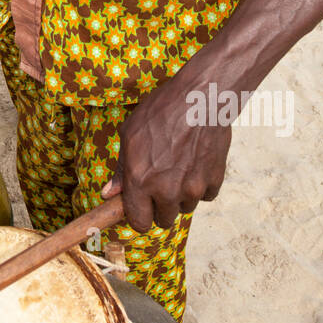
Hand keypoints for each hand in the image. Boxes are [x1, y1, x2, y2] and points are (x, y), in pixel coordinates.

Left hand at [101, 74, 231, 232]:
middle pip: (164, 220)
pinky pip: (206, 195)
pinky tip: (196, 162)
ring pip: (185, 207)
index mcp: (140, 180)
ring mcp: (192, 188)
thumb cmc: (161, 111)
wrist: (200, 99)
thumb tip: (109, 193)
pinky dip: (201, 185)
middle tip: (160, 183)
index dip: (139, 216)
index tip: (141, 206)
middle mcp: (166, 190)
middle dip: (160, 206)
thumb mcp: (130, 134)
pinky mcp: (214, 181)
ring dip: (181, 195)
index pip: (139, 223)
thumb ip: (121, 169)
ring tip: (179, 166)